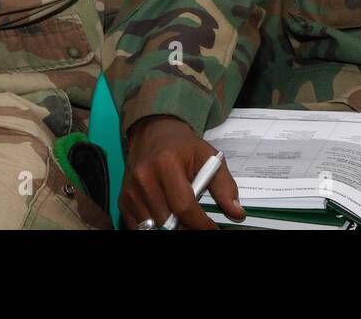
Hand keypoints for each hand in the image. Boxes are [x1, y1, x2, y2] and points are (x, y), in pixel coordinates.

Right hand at [120, 115, 242, 229]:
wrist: (153, 132)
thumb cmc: (182, 146)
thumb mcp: (208, 157)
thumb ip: (224, 186)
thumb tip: (236, 213)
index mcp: (166, 164)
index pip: (184, 206)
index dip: (201, 224)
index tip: (213, 229)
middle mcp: (144, 177)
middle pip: (168, 220)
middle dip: (188, 228)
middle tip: (199, 225)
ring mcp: (131, 190)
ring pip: (154, 226)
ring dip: (172, 229)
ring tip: (184, 221)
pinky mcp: (124, 200)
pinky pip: (138, 227)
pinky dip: (155, 229)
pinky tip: (167, 219)